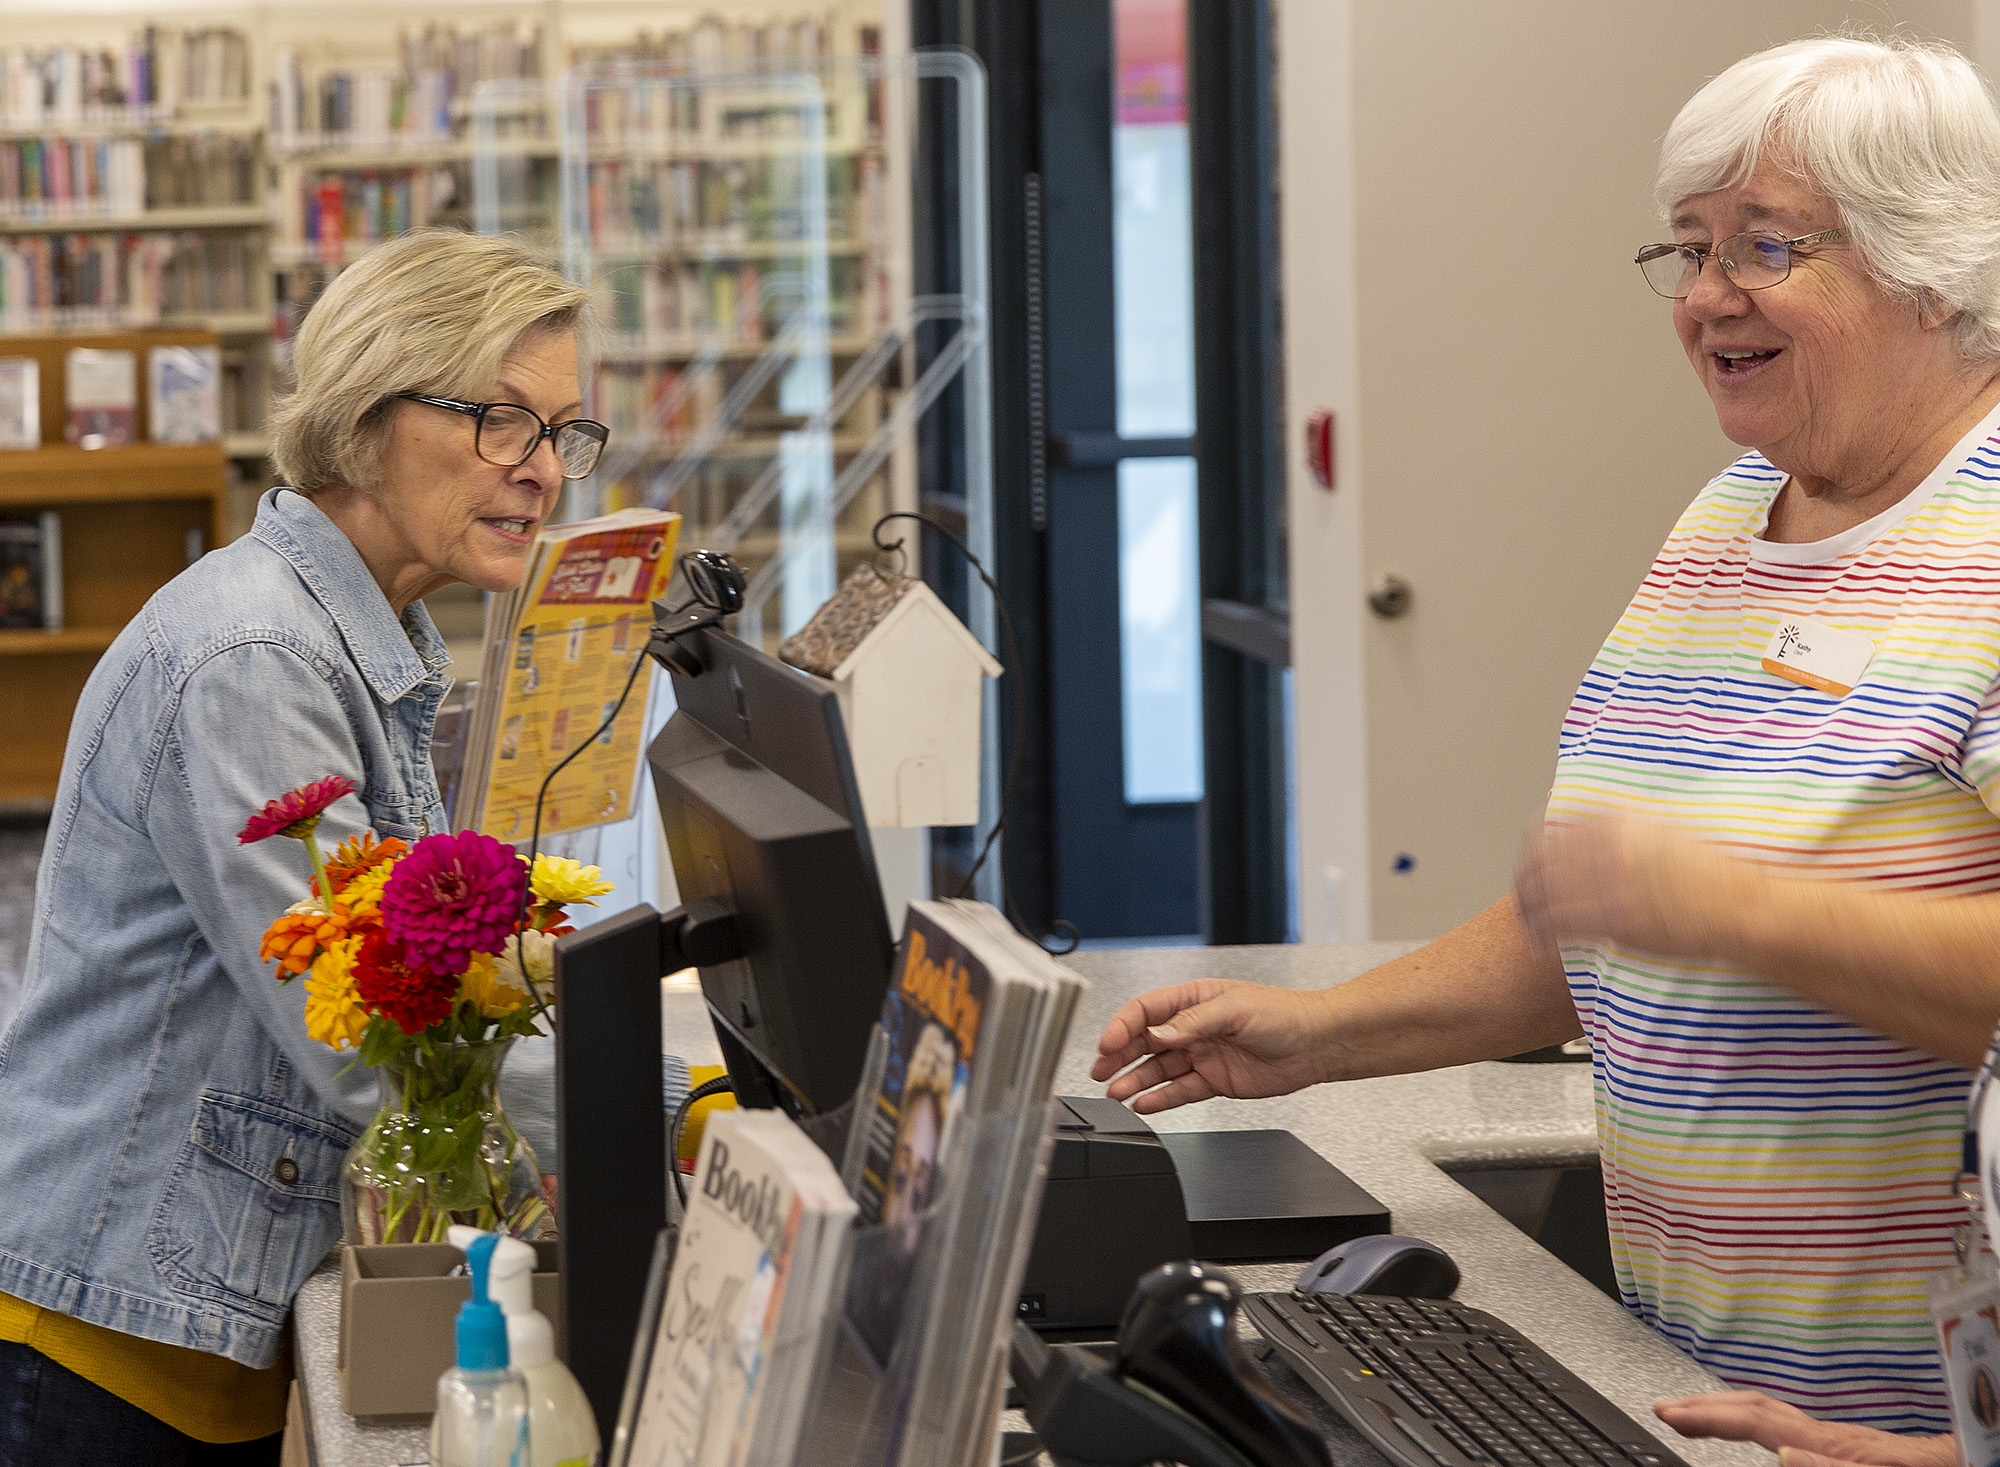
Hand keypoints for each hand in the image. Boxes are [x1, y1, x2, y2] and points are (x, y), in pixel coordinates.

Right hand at [1090, 979, 1333, 1114]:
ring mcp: (1202, 1055)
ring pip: (1158, 1069)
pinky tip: (1143, 1104)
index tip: (1108, 1043)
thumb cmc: (1283, 1014)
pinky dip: (1160, 1098)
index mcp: (1194, 1000)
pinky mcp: (1214, 1081)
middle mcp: (1193, 1028)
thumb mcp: (1235, 1009)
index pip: (1147, 1011)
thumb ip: (1193, 1024)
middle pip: (1145, 1041)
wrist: (1316, 1044)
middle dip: (1119, 1055)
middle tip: (1100, 1071)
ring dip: (1135, 1079)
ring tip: (1115, 1093)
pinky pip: (1180, 1090)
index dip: (1124, 1026)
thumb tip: (1160, 1035)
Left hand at [1514, 818, 1747, 960]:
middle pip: (1538, 859)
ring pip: (1542, 894)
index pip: (1551, 826)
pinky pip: (1559, 924)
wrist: (1741, 907)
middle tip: (1522, 894)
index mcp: (1618, 821)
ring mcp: (1607, 883)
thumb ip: (1627, 827)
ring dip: (1528, 909)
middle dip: (1524, 879)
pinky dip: (1543, 934)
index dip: (1533, 846)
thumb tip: (1598, 828)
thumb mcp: (1667, 830)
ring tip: (1527, 922)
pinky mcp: (1612, 920)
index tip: (1530, 859)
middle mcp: (1606, 848)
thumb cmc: (1714, 874)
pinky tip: (1541, 943)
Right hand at [1653, 1390, 1955, 1466]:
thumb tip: (1782, 1454)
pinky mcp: (1861, 1452)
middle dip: (1709, 1405)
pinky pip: (1796, 1428)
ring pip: (1776, 1415)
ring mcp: (1850, 1442)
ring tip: (1698, 1412)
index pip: (1760, 1422)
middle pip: (1761, 1408)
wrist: (1986, 1461)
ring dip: (1730, 1410)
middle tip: (1667, 1406)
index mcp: (1842, 1447)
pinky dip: (1761, 1424)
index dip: (1709, 1414)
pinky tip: (1759, 1432)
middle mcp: (1840, 1439)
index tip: (1669, 1411)